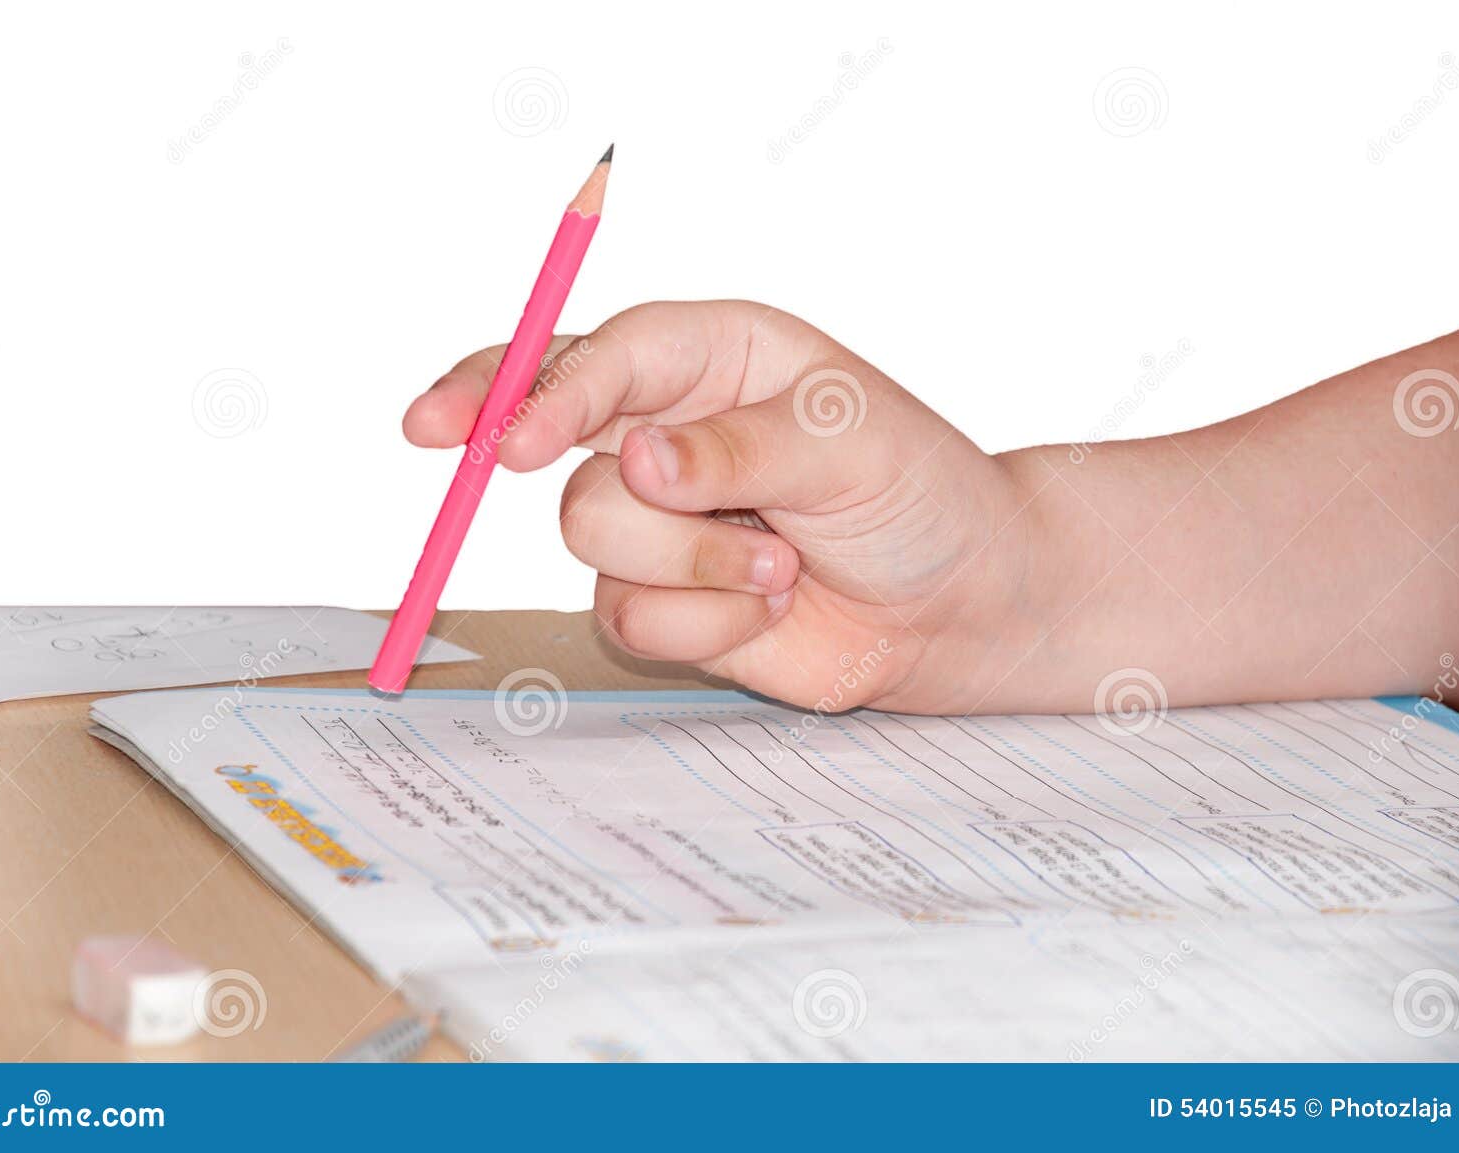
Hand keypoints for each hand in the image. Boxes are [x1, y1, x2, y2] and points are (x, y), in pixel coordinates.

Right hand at [403, 301, 1034, 711]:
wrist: (958, 609)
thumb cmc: (919, 498)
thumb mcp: (849, 444)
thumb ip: (740, 447)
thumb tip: (638, 461)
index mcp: (714, 359)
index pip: (602, 355)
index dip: (541, 387)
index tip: (513, 436)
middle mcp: (669, 430)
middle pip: (553, 435)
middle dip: (530, 444)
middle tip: (500, 453)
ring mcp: (659, 521)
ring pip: (592, 534)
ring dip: (691, 561)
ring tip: (783, 563)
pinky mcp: (663, 601)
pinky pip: (628, 618)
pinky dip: (705, 624)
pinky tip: (772, 605)